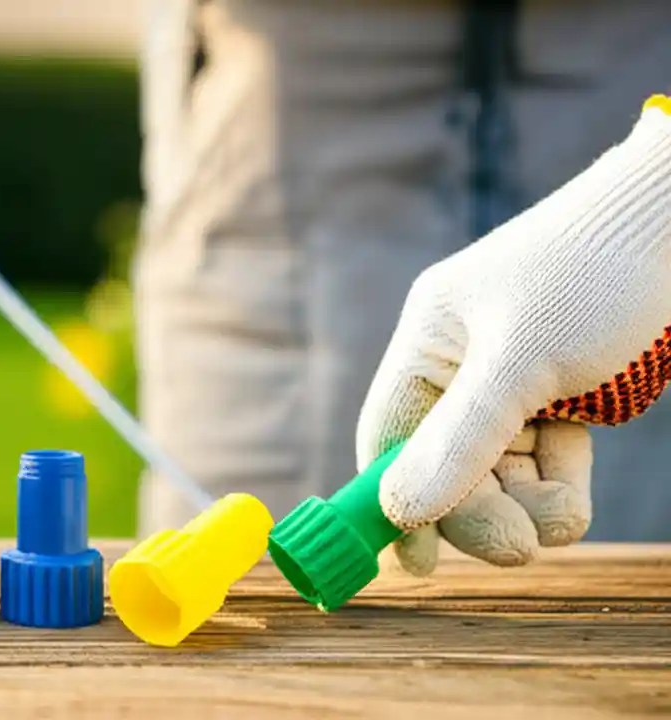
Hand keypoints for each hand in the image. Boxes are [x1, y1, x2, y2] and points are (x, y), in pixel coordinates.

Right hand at [356, 96, 670, 574]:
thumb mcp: (523, 364)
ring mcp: (510, 381)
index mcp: (429, 341)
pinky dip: (557, 486)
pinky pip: (542, 459)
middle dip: (480, 509)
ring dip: (527, 505)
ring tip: (564, 522)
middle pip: (446, 463)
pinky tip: (572, 504)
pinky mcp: (557, 394)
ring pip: (498, 470)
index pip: (390, 435)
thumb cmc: (594, 277)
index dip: (395, 501)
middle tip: (520, 550)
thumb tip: (399, 510)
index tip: (416, 564)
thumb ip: (460, 439)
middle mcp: (460, 363)